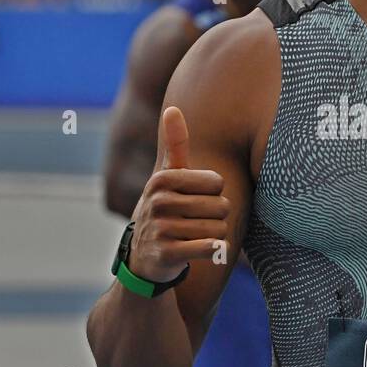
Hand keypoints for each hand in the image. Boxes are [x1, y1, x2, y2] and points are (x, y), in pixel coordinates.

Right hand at [126, 106, 229, 283]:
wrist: (145, 258)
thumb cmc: (165, 210)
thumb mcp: (168, 177)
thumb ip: (175, 144)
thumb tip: (173, 109)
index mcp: (163, 179)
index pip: (217, 182)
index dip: (215, 194)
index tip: (196, 200)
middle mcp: (158, 202)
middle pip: (221, 206)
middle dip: (217, 217)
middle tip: (197, 223)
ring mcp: (160, 229)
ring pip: (218, 229)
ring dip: (215, 236)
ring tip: (196, 237)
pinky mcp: (166, 254)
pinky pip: (210, 248)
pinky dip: (214, 252)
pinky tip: (205, 251)